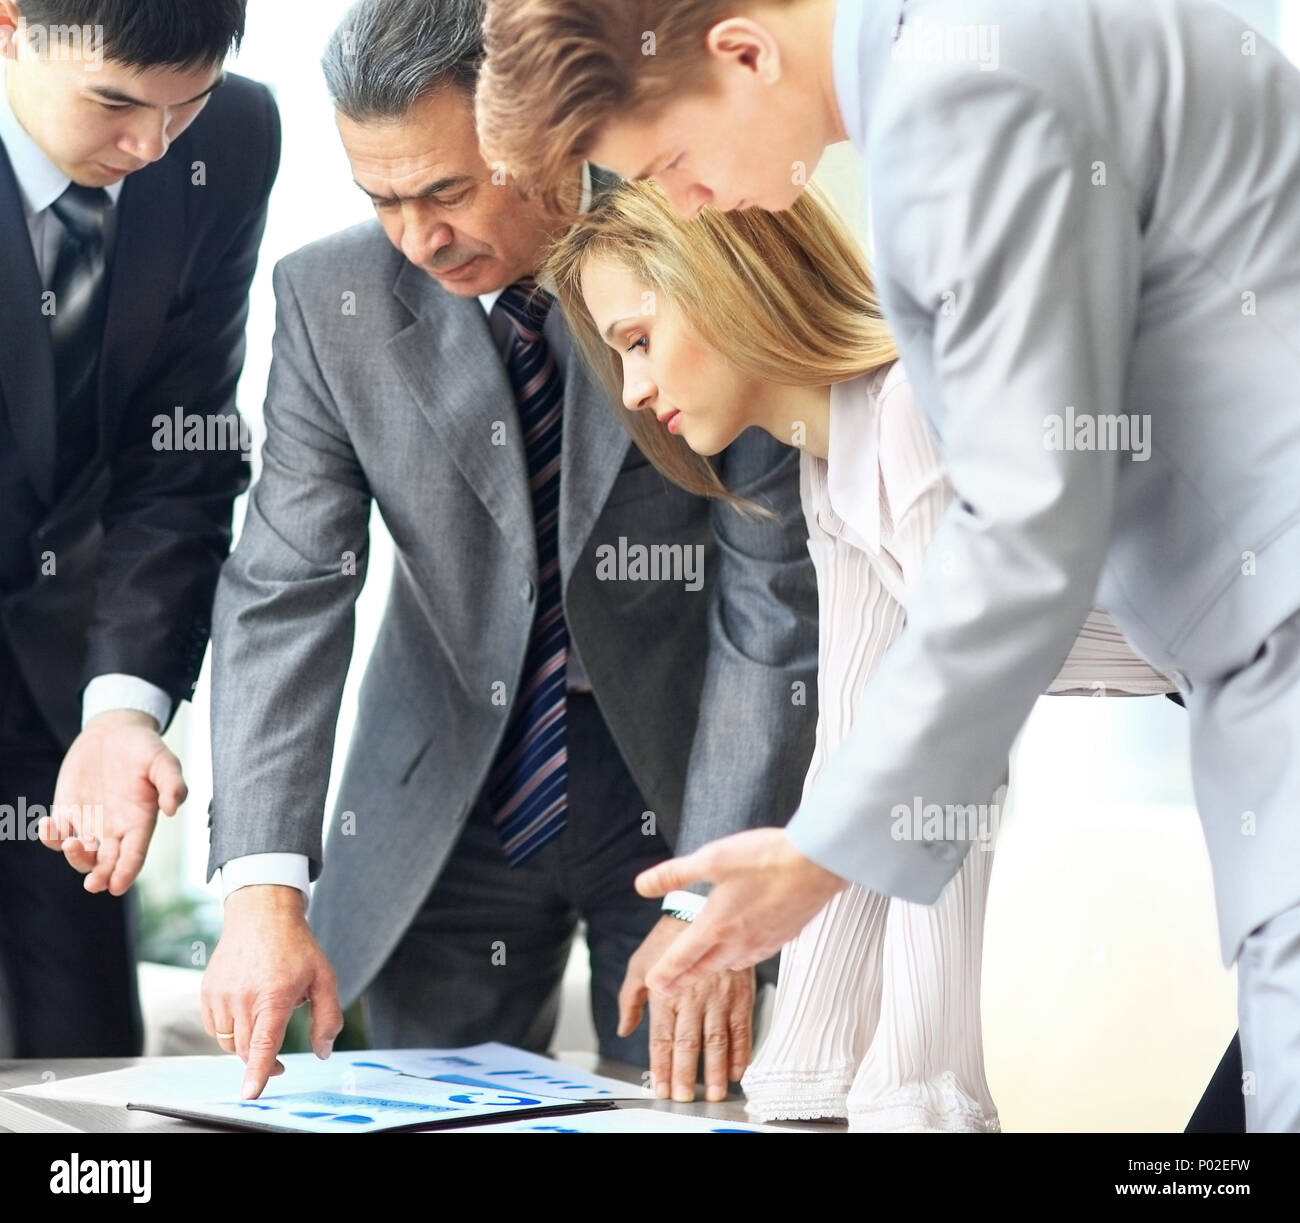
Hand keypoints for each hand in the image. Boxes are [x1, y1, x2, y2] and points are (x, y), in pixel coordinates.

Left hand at [39, 709, 186, 894]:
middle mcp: (115, 829)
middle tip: (93, 883)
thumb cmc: (143, 747)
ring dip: (75, 858)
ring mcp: (90, 823)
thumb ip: (172, 783)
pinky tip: (48, 824)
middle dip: (100, 877)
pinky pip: (56, 835)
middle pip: (106, 864)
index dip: (127, 872)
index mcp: (140, 821)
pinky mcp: (68, 813)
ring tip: (70, 842)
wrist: (114, 732)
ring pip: (81, 856)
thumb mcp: (163, 760)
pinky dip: (50, 837)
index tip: (117, 886)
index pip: (134, 854)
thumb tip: (172, 809)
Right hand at [201, 885, 342, 1098]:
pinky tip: (246, 1012)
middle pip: (247, 1051)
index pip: (262, 1044)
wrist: (261, 914)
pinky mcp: (207, 992)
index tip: (251, 1093)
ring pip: (230, 1043)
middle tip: (279, 1060)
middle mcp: (242, 998)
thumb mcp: (324, 977)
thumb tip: (322, 1052)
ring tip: (264, 1018)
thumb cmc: (296, 946)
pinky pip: (217, 1029)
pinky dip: (231, 1031)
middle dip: (262, 1061)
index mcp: (273, 996)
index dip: (258, 1072)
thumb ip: (328, 1018)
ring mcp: (220, 996)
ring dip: (247, 1044)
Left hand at [618, 914, 754, 1102]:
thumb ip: (630, 999)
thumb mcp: (639, 964)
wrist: (700, 908)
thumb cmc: (668, 937)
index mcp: (665, 992)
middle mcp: (692, 997)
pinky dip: (741, 1051)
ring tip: (714, 1093)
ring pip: (716, 1041)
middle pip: (688, 1044)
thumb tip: (624, 1028)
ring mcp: (718, 996)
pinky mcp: (740, 993)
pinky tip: (737, 1069)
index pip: (661, 1038)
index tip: (662, 1087)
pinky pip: (742, 1028)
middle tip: (685, 1097)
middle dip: (686, 1075)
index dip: (661, 1066)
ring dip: (715, 1071)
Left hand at [634, 828, 846, 995]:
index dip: (664, 973)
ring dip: (710, 972)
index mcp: (716, 925)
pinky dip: (739, 962)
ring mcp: (762, 943)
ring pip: (730, 966)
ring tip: (699, 974)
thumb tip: (642, 885)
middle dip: (682, 980)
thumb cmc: (766, 858)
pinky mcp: (782, 938)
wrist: (817, 863)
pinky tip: (740, 955)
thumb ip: (674, 874)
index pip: (682, 957)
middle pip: (704, 969)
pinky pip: (754, 958)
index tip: (652, 985)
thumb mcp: (711, 858)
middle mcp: (738, 941)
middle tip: (667, 991)